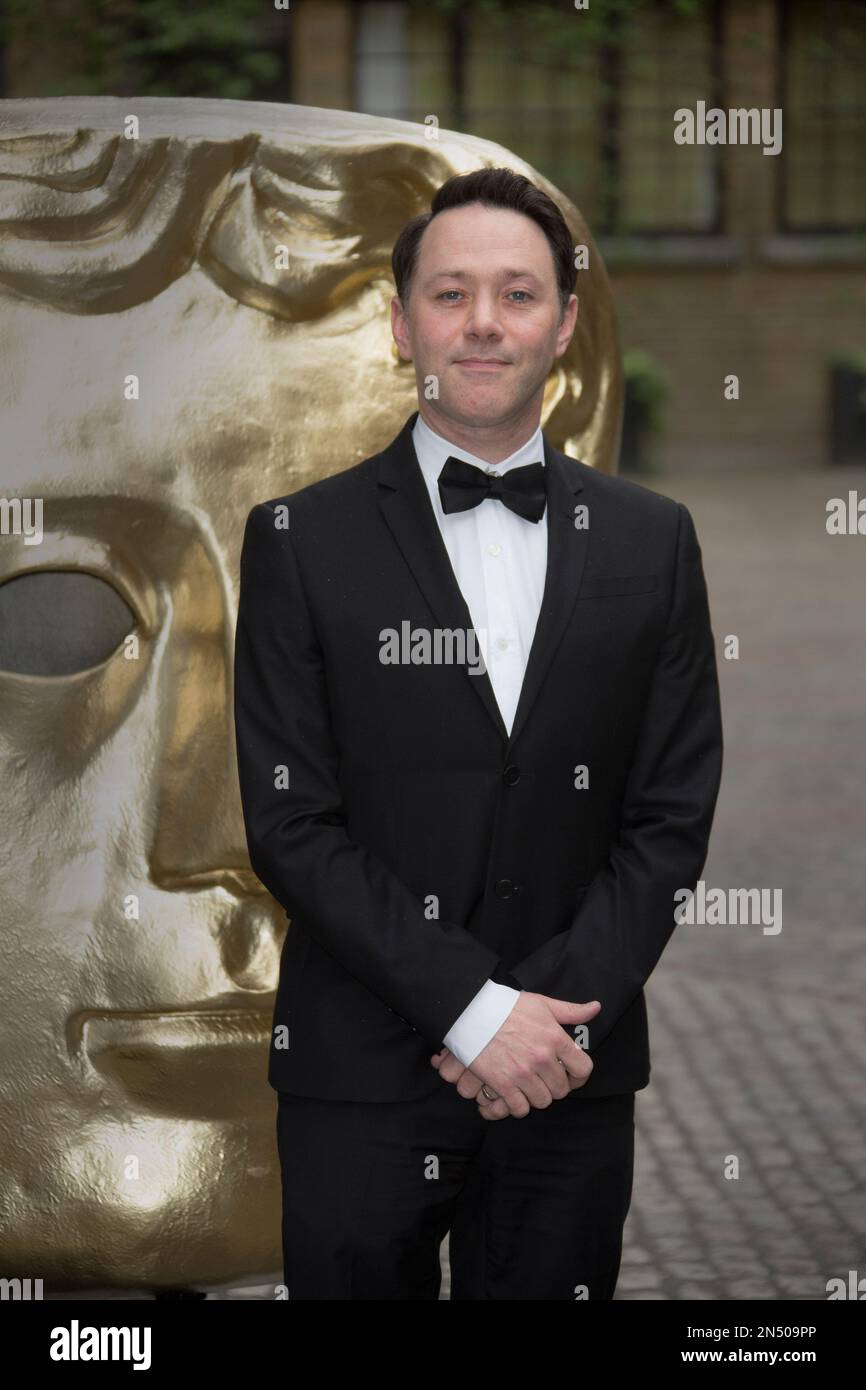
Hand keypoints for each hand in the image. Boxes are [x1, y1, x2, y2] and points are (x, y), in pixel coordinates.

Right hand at [431, 993, 599, 1118]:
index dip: (579, 1076)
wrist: (473, 1012)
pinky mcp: (503, 1084)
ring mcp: (523, 1073)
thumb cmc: (508, 1006)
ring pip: (543, 1101)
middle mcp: (542, 1058)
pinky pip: (520, 1108)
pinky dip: (518, 1105)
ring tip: (530, 1085)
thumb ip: (571, 1010)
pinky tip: (515, 1094)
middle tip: (545, 1079)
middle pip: (562, 1090)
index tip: (571, 1075)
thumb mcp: (542, 1004)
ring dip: (537, 1096)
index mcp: (555, 1038)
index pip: (583, 1069)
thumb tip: (596, 1007)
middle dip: (555, 1086)